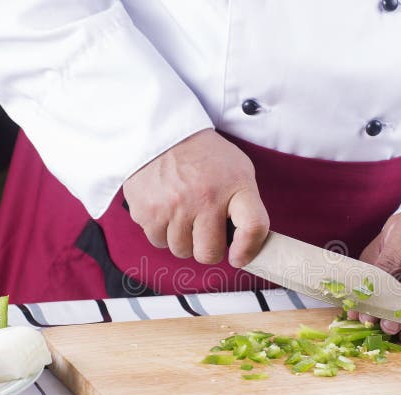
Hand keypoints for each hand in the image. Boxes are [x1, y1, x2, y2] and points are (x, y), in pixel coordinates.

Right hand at [123, 129, 269, 266]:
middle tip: (205, 230)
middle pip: (209, 253)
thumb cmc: (204, 156)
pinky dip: (162, 232)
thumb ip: (246, 205)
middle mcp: (204, 198)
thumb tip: (247, 245)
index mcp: (234, 185)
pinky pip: (158, 241)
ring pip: (182, 251)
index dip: (248, 250)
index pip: (253, 228)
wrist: (161, 133)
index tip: (239, 256)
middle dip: (208, 248)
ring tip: (183, 214)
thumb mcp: (237, 169)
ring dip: (184, 239)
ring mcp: (173, 207)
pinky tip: (166, 210)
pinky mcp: (147, 212)